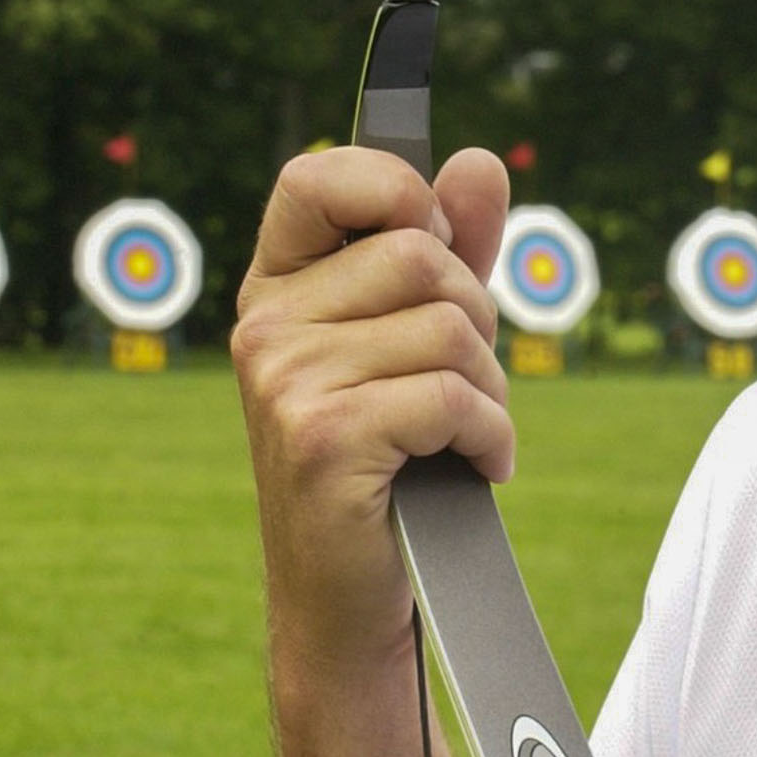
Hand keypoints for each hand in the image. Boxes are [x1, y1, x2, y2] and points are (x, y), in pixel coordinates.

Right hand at [232, 145, 508, 756]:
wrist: (354, 594)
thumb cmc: (395, 457)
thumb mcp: (420, 337)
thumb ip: (451, 247)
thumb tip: (481, 163)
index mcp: (278, 286)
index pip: (318, 174)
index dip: (394, 187)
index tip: (435, 239)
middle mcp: (266, 325)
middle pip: (422, 255)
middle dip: (476, 319)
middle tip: (460, 384)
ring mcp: (285, 382)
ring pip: (450, 329)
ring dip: (488, 389)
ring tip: (461, 434)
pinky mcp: (324, 439)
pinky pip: (453, 398)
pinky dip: (490, 437)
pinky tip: (475, 465)